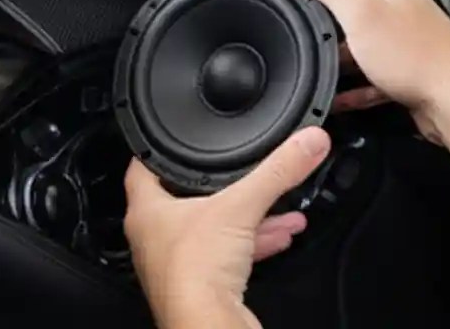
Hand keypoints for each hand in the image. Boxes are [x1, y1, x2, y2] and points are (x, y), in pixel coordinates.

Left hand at [124, 127, 330, 327]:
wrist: (205, 326)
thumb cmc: (194, 273)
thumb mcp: (241, 207)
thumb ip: (276, 172)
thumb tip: (306, 142)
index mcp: (145, 211)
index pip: (144, 167)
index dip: (160, 151)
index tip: (175, 140)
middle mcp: (154, 238)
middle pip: (186, 200)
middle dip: (221, 188)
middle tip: (240, 175)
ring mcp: (175, 264)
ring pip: (212, 230)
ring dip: (245, 218)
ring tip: (277, 207)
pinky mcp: (199, 287)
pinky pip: (226, 258)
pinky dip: (252, 245)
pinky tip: (278, 237)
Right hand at [279, 0, 449, 141]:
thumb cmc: (420, 57)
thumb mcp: (358, 11)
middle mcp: (394, 3)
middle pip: (341, 6)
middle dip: (316, 23)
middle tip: (296, 36)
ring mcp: (400, 36)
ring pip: (353, 41)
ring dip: (333, 57)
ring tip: (316, 69)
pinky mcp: (404, 67)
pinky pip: (367, 72)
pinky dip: (351, 84)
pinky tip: (339, 95)